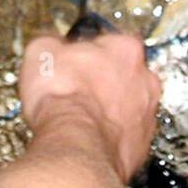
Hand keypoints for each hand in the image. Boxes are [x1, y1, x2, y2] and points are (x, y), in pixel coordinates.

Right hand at [18, 33, 160, 181]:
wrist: (76, 146)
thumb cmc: (64, 100)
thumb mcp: (40, 53)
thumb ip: (51, 42)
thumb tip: (49, 44)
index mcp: (125, 49)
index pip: (109, 41)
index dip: (87, 52)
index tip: (73, 61)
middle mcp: (145, 80)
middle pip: (125, 74)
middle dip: (103, 81)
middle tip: (77, 90)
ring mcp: (147, 114)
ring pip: (128, 107)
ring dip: (109, 111)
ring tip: (81, 118)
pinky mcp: (142, 146)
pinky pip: (126, 136)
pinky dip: (110, 137)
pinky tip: (88, 139)